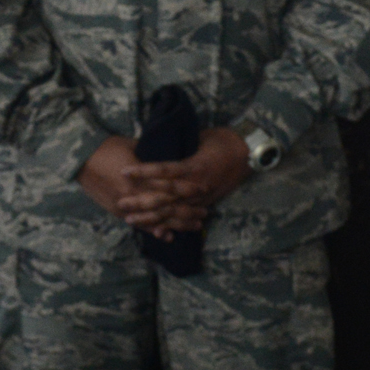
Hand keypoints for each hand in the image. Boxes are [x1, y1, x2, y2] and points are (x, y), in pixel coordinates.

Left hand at [114, 127, 249, 236]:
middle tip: (121, 203)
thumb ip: (179, 146)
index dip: (144, 172)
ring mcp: (202, 197)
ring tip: (131, 220)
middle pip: (165, 196)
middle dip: (142, 201)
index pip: (165, 170)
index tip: (124, 171)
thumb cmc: (223, 140)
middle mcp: (197, 185)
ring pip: (173, 211)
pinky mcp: (206, 203)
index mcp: (194, 166)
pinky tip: (156, 232)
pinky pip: (185, 218)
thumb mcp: (199, 137)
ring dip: (151, 217)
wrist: (249, 153)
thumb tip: (155, 145)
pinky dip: (170, 226)